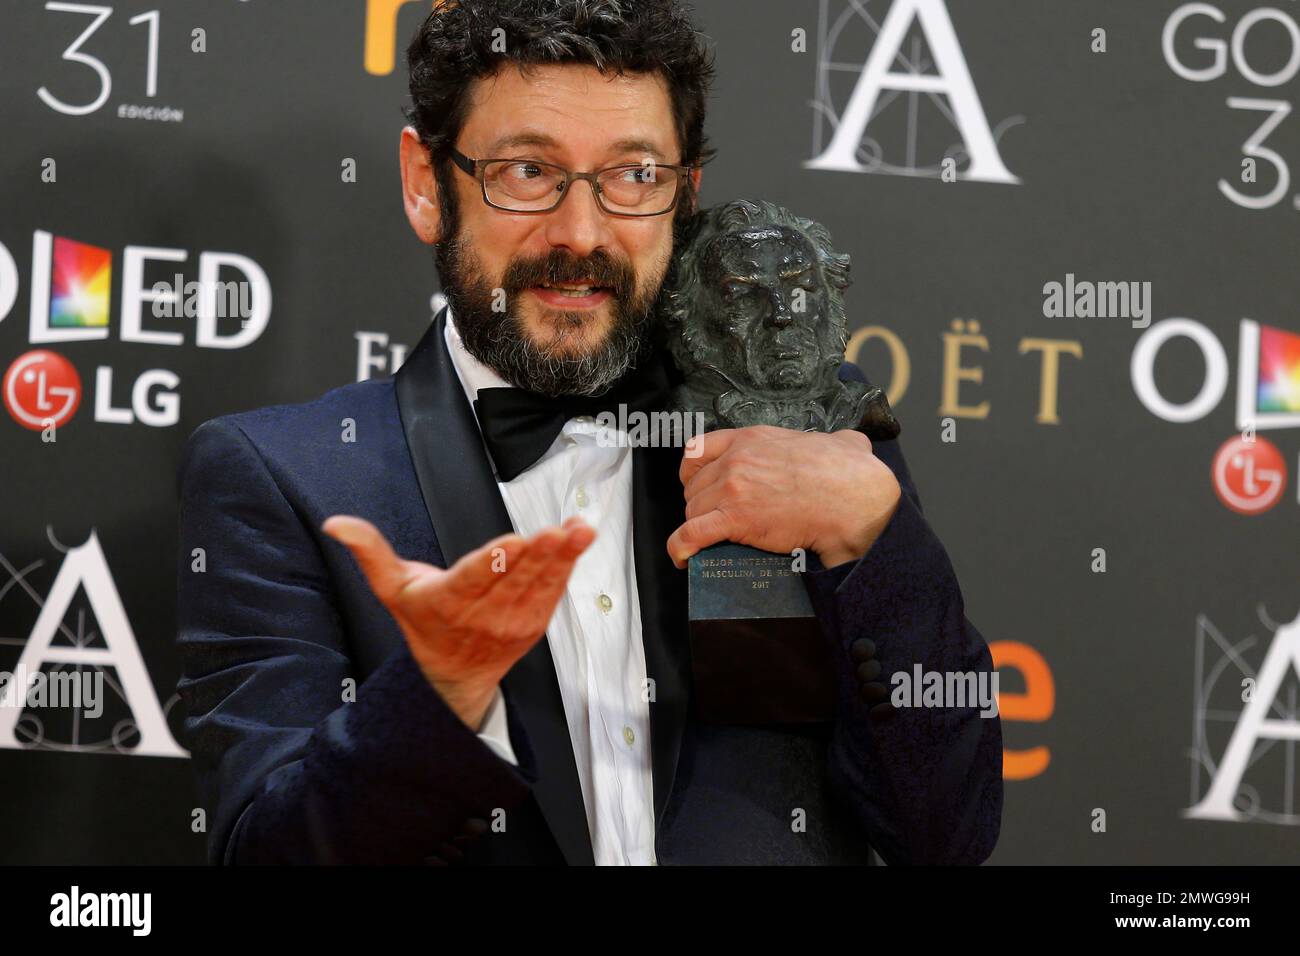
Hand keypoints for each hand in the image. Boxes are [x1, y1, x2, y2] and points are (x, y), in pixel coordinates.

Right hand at [322, 515, 594, 730]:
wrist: (453, 675)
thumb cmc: (425, 625)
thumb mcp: (392, 589)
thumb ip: (370, 551)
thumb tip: (337, 524)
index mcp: (448, 601)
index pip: (473, 579)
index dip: (494, 561)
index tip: (511, 543)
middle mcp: (483, 613)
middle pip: (514, 578)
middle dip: (538, 554)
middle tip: (555, 532)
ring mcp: (513, 620)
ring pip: (540, 584)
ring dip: (563, 556)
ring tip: (579, 531)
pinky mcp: (535, 622)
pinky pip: (554, 591)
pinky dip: (570, 565)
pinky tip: (581, 540)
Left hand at [667, 426, 900, 569]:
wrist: (858, 500)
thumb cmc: (853, 474)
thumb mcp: (841, 442)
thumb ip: (836, 440)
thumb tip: (850, 444)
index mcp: (754, 438)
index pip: (699, 450)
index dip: (694, 473)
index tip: (700, 486)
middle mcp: (737, 459)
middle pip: (694, 486)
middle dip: (702, 505)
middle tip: (718, 520)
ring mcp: (733, 488)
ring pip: (693, 511)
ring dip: (698, 528)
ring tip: (712, 542)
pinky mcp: (736, 519)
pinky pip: (692, 534)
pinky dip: (680, 548)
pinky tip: (682, 558)